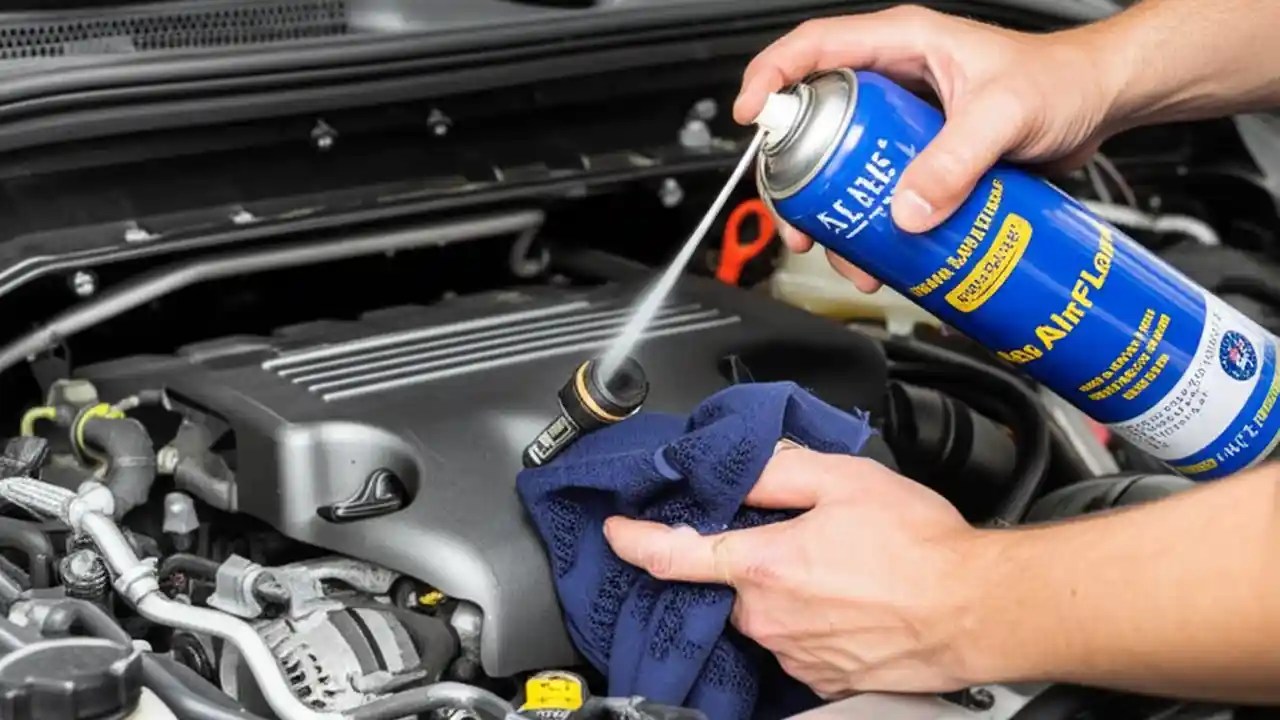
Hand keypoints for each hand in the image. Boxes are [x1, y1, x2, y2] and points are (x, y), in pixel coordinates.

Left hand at [603, 445, 989, 697]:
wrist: (977, 610)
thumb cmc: (921, 547)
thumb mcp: (844, 480)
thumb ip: (778, 472)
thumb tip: (738, 471)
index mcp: (764, 566)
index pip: (674, 556)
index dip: (636, 540)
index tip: (618, 532)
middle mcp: (770, 618)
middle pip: (729, 582)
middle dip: (750, 558)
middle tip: (803, 537)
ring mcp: (794, 654)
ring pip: (764, 613)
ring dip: (785, 589)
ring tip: (843, 569)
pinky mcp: (822, 679)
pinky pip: (796, 642)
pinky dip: (811, 619)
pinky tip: (851, 601)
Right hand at [736, 6, 1122, 291]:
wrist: (1101, 104)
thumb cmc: (1064, 79)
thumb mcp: (1006, 114)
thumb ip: (957, 158)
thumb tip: (907, 208)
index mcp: (903, 44)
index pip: (814, 48)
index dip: (771, 78)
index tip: (752, 117)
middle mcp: (895, 81)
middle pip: (817, 121)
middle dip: (798, 175)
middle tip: (796, 215)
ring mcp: (905, 122)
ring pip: (844, 165)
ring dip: (834, 213)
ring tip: (843, 250)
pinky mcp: (922, 157)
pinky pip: (880, 190)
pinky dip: (871, 223)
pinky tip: (881, 250)